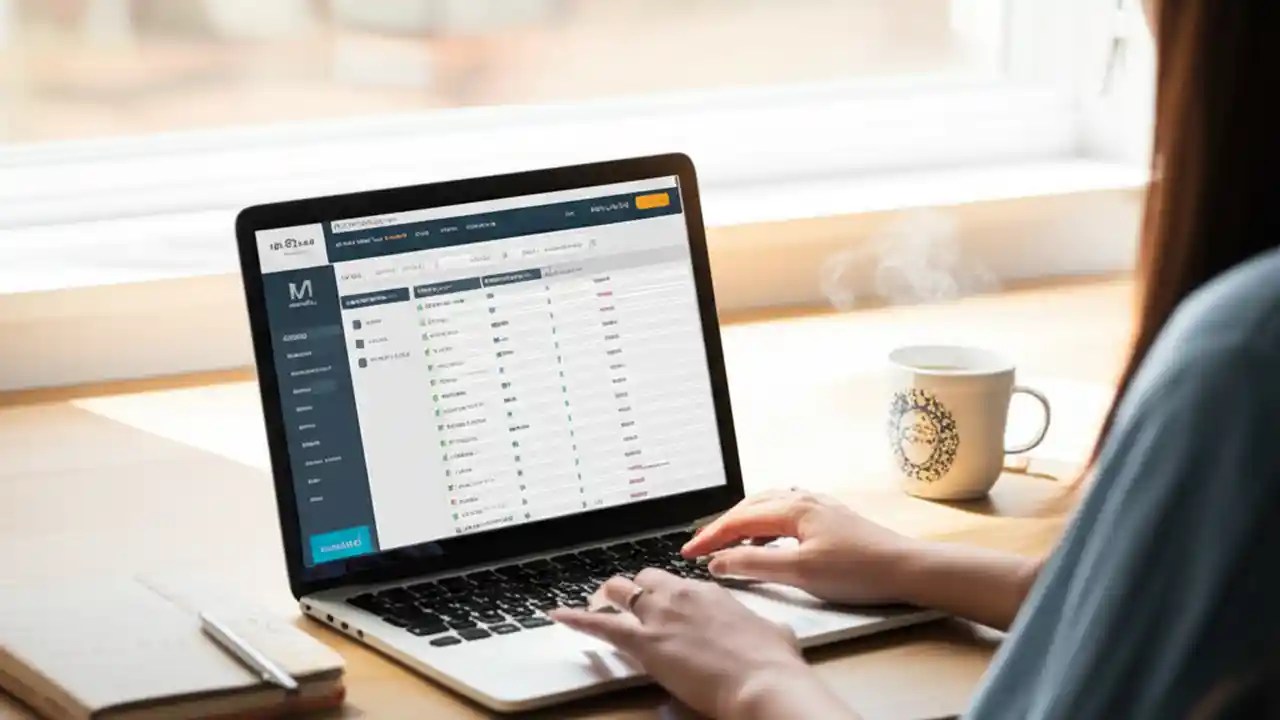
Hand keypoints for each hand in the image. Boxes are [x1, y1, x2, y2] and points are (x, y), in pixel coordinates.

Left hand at [550, 569, 847, 718]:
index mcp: (710, 593)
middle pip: (643, 581)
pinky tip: (559, 615)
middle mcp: (681, 596)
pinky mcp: (645, 643)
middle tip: (621, 601)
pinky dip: (576, 619)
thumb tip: (772, 635)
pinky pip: (600, 625)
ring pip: (619, 592)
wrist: (763, 681)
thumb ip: (764, 630)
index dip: (663, 592)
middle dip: (631, 590)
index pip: (675, 582)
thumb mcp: (775, 636)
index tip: (659, 600)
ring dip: (605, 598)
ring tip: (593, 603)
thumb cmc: (773, 665)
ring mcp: (661, 617)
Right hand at [681, 489, 918, 605]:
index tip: (688, 552)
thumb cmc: (857, 570)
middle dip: (722, 526)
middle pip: (750, 507)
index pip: (738, 521)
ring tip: (727, 543)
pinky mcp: (830, 518)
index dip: (710, 537)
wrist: (905, 568)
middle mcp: (803, 499)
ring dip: (743, 522)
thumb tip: (719, 562)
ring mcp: (818, 506)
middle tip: (700, 547)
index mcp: (792, 508)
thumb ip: (755, 565)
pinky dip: (765, 524)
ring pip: (768, 507)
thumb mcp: (800, 572)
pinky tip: (768, 539)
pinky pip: (785, 512)